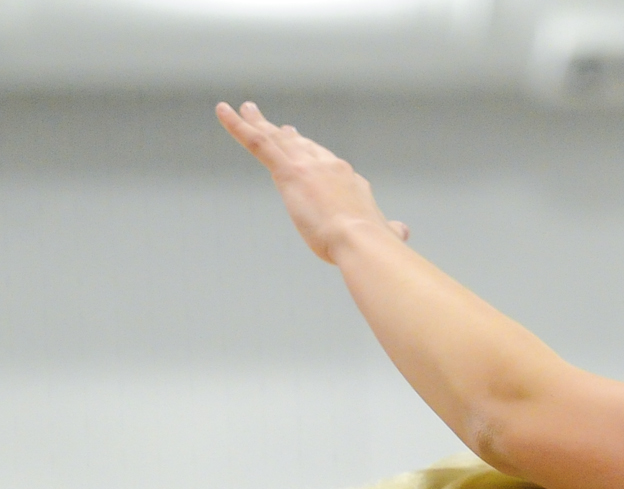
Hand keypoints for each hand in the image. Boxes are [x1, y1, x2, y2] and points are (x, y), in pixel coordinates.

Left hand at [216, 101, 410, 262]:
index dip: (315, 156)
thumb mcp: (384, 234)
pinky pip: (257, 142)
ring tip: (245, 109)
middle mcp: (328, 166)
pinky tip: (223, 111)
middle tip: (276, 124)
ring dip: (258, 121)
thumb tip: (400, 232)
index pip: (328, 164)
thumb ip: (391, 230)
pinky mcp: (288, 170)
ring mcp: (307, 165)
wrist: (362, 240)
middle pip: (302, 145)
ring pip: (276, 138)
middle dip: (287, 134)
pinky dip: (238, 125)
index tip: (306, 151)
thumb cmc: (371, 244)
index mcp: (349, 181)